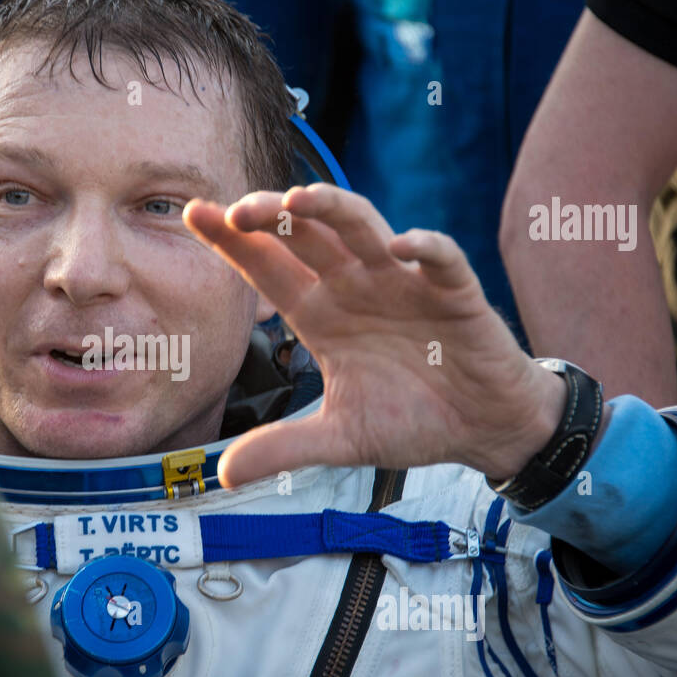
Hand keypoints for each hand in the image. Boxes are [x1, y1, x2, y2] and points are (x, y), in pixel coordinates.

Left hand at [183, 184, 566, 487]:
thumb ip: (284, 448)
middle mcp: (355, 287)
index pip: (268, 268)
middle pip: (307, 236)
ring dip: (334, 210)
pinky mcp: (455, 294)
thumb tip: (222, 476)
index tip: (193, 214)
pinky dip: (423, 249)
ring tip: (300, 200)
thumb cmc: (412, 419)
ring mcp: (403, 284)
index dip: (232, 241)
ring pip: (364, 229)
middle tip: (239, 210)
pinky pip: (440, 260)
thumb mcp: (339, 439)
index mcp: (321, 314)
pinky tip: (400, 248)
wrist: (483, 430)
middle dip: (272, 217)